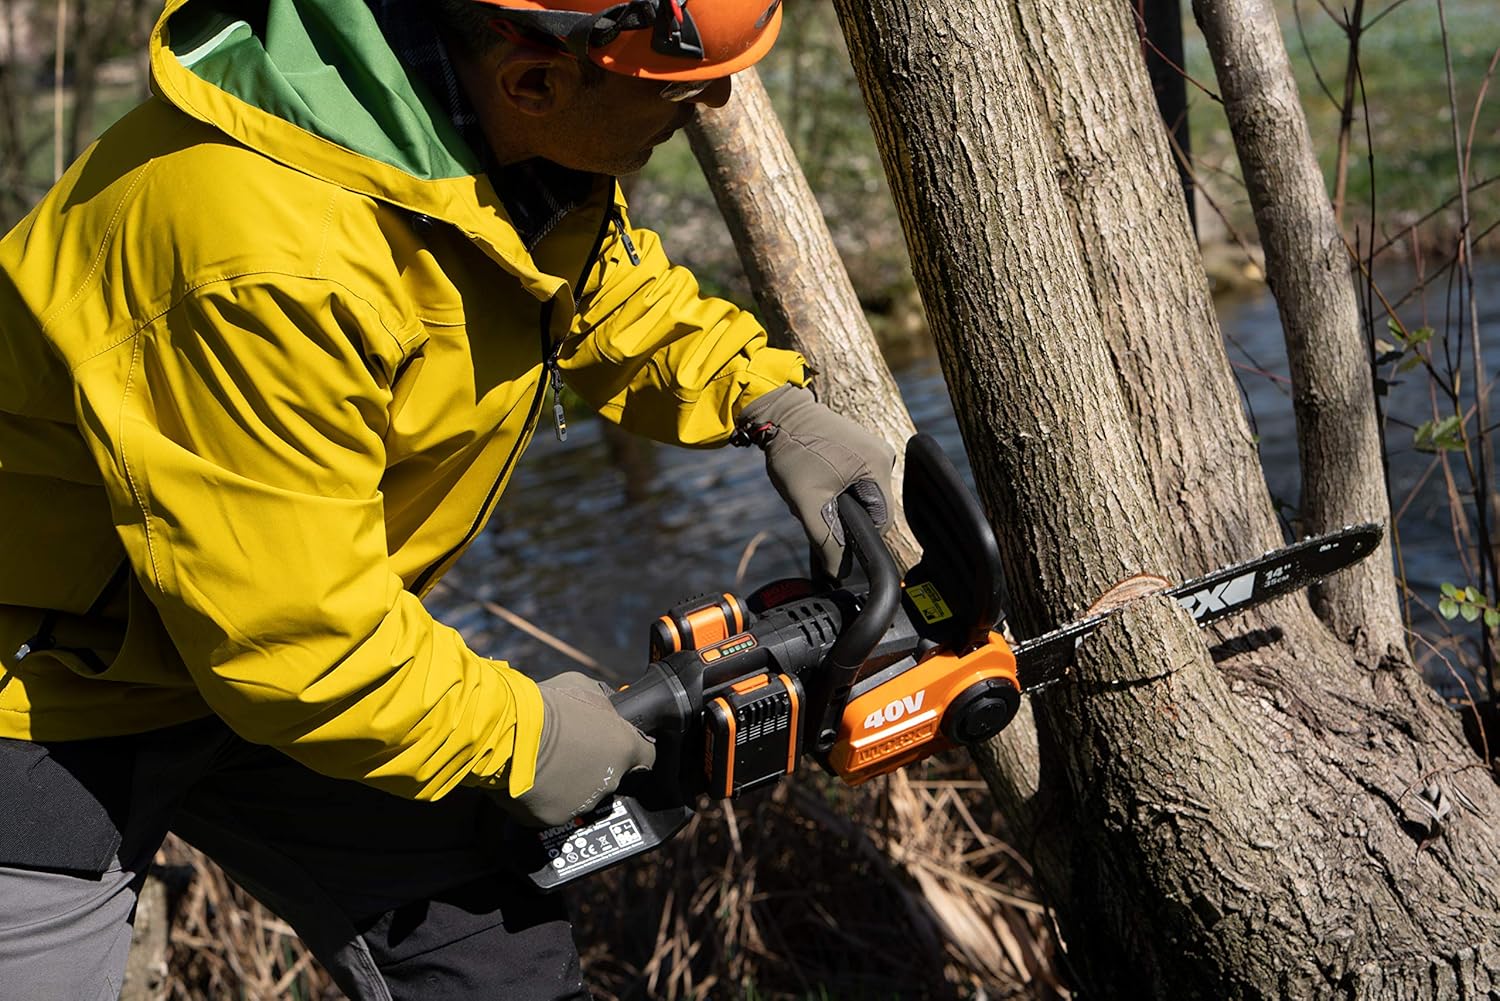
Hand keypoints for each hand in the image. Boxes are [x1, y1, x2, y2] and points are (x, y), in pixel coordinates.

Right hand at [508, 672, 654, 827]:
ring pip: (583, 793)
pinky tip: (533, 777)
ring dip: (572, 780)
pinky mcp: (554, 818)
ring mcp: (583, 802)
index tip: (619, 744)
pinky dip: (547, 796)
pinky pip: (555, 806)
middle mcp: (610, 780)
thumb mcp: (585, 688)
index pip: (647, 754)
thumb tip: (607, 706)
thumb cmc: (547, 706)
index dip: (633, 748)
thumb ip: (604, 702)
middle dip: (595, 763)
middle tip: (571, 747)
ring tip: (547, 761)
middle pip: (611, 775)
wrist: (508, 734)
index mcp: (624, 747)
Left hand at [736, 385, 896, 576]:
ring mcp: (873, 450)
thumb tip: (837, 572)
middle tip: (814, 505)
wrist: (779, 411)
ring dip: (837, 502)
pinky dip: (836, 488)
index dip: (857, 536)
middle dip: (843, 516)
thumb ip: (824, 539)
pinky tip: (816, 479)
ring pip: (861, 496)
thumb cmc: (794, 450)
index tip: (832, 535)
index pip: (881, 522)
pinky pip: (856, 480)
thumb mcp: (806, 501)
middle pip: (871, 509)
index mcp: (879, 467)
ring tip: (812, 488)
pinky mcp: (861, 447)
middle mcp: (884, 457)